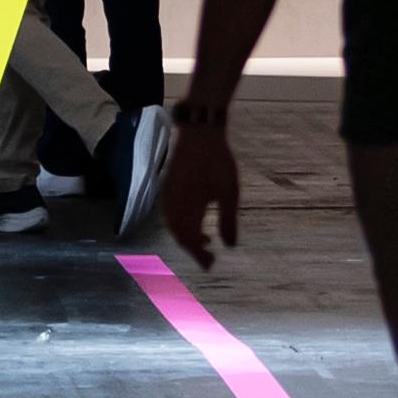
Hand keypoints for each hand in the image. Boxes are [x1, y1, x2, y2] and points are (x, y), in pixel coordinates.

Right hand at [161, 115, 244, 265]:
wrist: (199, 132)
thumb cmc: (217, 162)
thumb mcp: (229, 193)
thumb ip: (228, 221)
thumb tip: (230, 246)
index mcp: (187, 208)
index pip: (189, 241)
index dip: (199, 256)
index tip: (211, 265)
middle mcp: (173, 204)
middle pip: (178, 235)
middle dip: (192, 248)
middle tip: (208, 257)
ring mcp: (168, 194)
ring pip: (172, 225)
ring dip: (185, 236)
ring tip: (203, 240)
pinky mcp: (167, 186)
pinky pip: (169, 213)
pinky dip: (179, 223)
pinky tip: (193, 220)